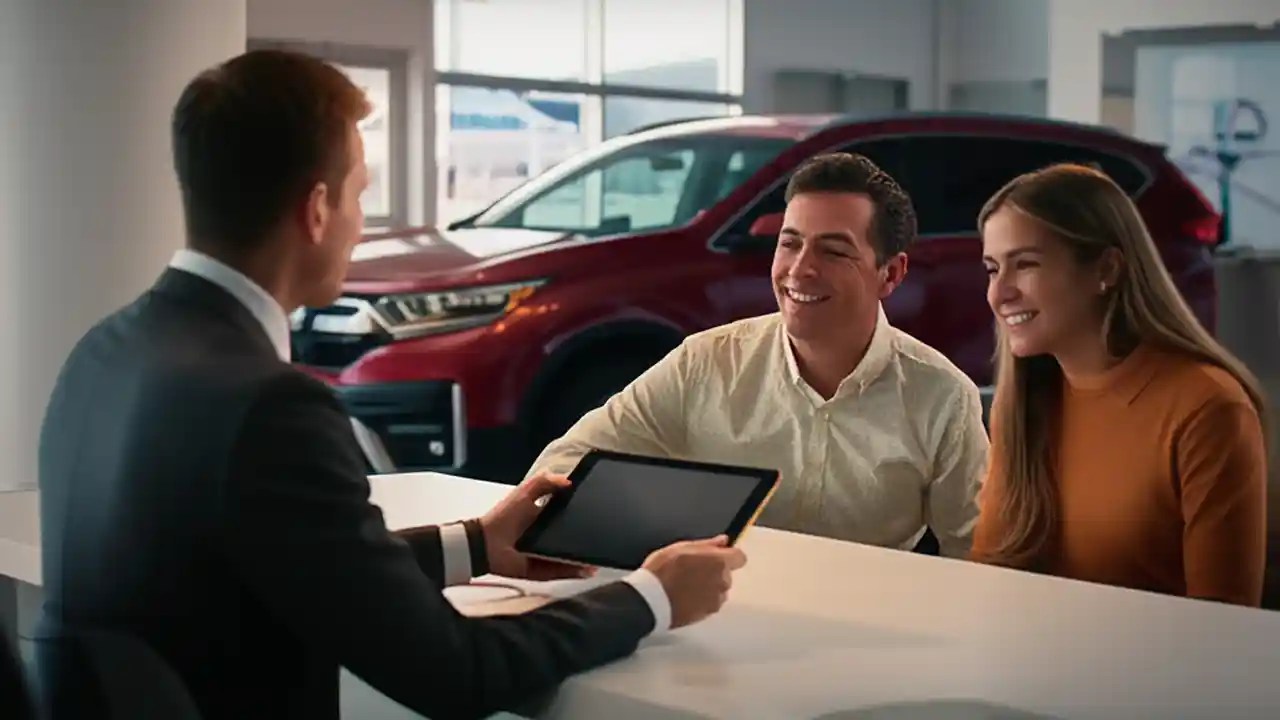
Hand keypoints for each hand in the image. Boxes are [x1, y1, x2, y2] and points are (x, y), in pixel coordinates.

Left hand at [479, 472, 595, 580]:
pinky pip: (561, 572)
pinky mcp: (541, 571)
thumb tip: (569, 481)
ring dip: (584, 559)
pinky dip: (573, 572)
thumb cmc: (504, 516)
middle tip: (602, 540)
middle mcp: (546, 537)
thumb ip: (544, 482)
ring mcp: (545, 555)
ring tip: (598, 560)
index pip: (569, 516)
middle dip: (587, 541)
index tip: (598, 515)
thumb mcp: (524, 491)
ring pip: (570, 558)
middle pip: (573, 539)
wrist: (486, 544)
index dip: (582, 515)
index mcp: (544, 517)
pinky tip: (586, 569)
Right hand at [642, 535, 746, 628]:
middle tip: (693, 570)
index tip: (718, 555)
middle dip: (715, 571)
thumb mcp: (681, 547)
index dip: (729, 556)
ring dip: (709, 587)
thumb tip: (723, 541)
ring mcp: (716, 599)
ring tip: (687, 585)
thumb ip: (707, 544)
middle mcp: (722, 581)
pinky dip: (703, 600)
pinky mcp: (708, 614)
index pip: (739, 557)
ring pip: (719, 589)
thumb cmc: (663, 571)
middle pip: (727, 574)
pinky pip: (711, 603)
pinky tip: (686, 596)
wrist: (651, 600)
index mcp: (719, 562)